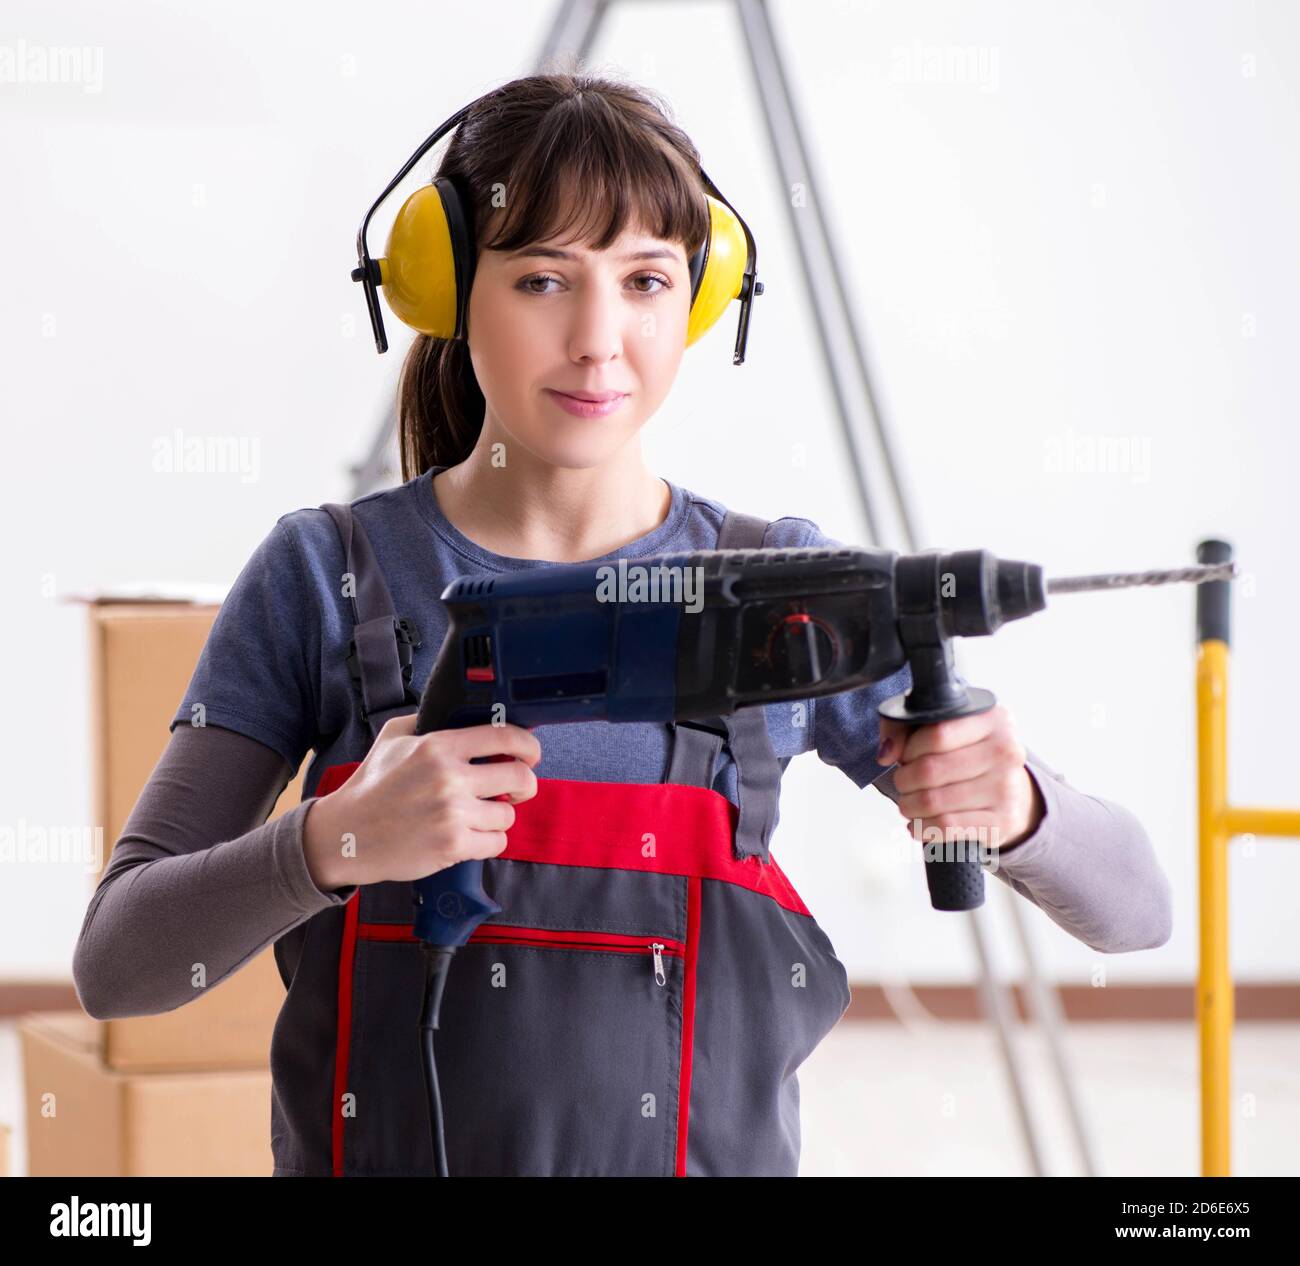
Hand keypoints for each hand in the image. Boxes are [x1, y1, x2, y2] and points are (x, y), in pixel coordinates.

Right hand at [303, 713, 541, 889]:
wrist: (345, 835)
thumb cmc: (370, 787)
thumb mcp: (392, 738)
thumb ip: (426, 720)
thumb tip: (458, 711)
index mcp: (439, 746)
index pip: (505, 736)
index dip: (528, 745)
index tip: (530, 754)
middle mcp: (449, 778)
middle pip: (520, 776)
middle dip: (525, 784)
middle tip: (516, 789)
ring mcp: (453, 814)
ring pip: (508, 814)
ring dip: (499, 816)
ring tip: (477, 815)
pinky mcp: (452, 846)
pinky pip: (497, 843)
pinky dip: (489, 842)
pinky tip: (471, 836)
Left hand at [877, 705, 1044, 852]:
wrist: (1010, 791)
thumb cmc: (967, 755)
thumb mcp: (940, 726)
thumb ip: (902, 726)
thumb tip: (886, 754)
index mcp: (993, 720)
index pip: (937, 733)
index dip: (910, 749)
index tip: (905, 757)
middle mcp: (1006, 752)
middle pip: (931, 769)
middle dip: (904, 780)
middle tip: (903, 783)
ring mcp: (1007, 789)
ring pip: (934, 801)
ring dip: (909, 805)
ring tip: (908, 803)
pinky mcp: (1002, 822)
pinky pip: (947, 826)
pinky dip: (922, 828)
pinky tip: (917, 824)